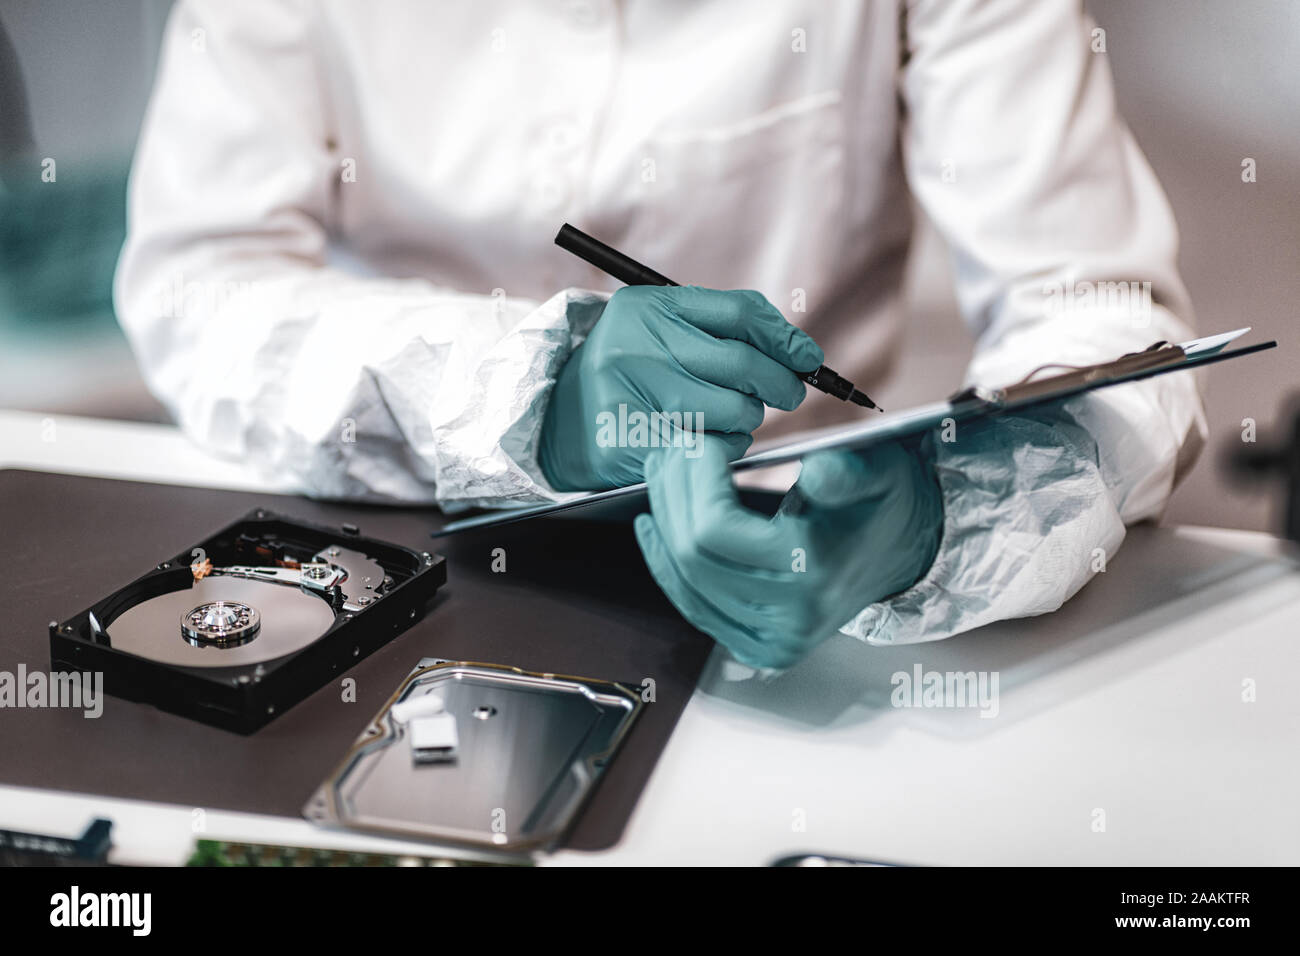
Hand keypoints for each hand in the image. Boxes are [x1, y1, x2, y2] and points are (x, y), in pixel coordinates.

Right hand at [539, 285, 822, 490]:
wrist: (554, 420)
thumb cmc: (627, 373)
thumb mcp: (660, 331)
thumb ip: (721, 328)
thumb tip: (799, 352)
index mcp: (647, 308)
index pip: (739, 312)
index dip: (784, 337)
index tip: (807, 358)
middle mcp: (634, 346)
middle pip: (743, 366)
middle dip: (780, 384)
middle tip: (788, 394)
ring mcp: (628, 396)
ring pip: (734, 412)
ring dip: (747, 420)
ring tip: (727, 416)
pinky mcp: (628, 443)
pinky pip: (710, 450)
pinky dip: (722, 449)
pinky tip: (704, 440)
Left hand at [634, 436, 943, 668]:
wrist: (901, 553)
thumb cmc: (883, 502)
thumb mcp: (879, 471)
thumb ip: (849, 471)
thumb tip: (819, 469)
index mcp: (815, 572)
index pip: (714, 530)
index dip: (694, 479)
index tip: (702, 441)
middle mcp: (789, 618)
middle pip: (691, 553)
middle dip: (672, 493)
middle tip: (673, 449)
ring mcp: (770, 640)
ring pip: (684, 578)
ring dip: (664, 521)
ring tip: (665, 476)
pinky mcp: (756, 646)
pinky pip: (693, 604)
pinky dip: (666, 562)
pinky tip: (655, 526)